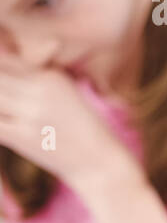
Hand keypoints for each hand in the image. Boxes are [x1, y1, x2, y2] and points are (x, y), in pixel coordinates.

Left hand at [0, 54, 134, 190]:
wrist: (100, 163)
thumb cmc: (83, 132)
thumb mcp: (68, 97)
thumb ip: (39, 82)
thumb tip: (8, 71)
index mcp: (51, 76)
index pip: (6, 59)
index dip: (1, 70)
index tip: (6, 86)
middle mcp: (41, 88)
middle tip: (6, 105)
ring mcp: (31, 112)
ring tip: (7, 115)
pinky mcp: (22, 136)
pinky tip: (4, 128)